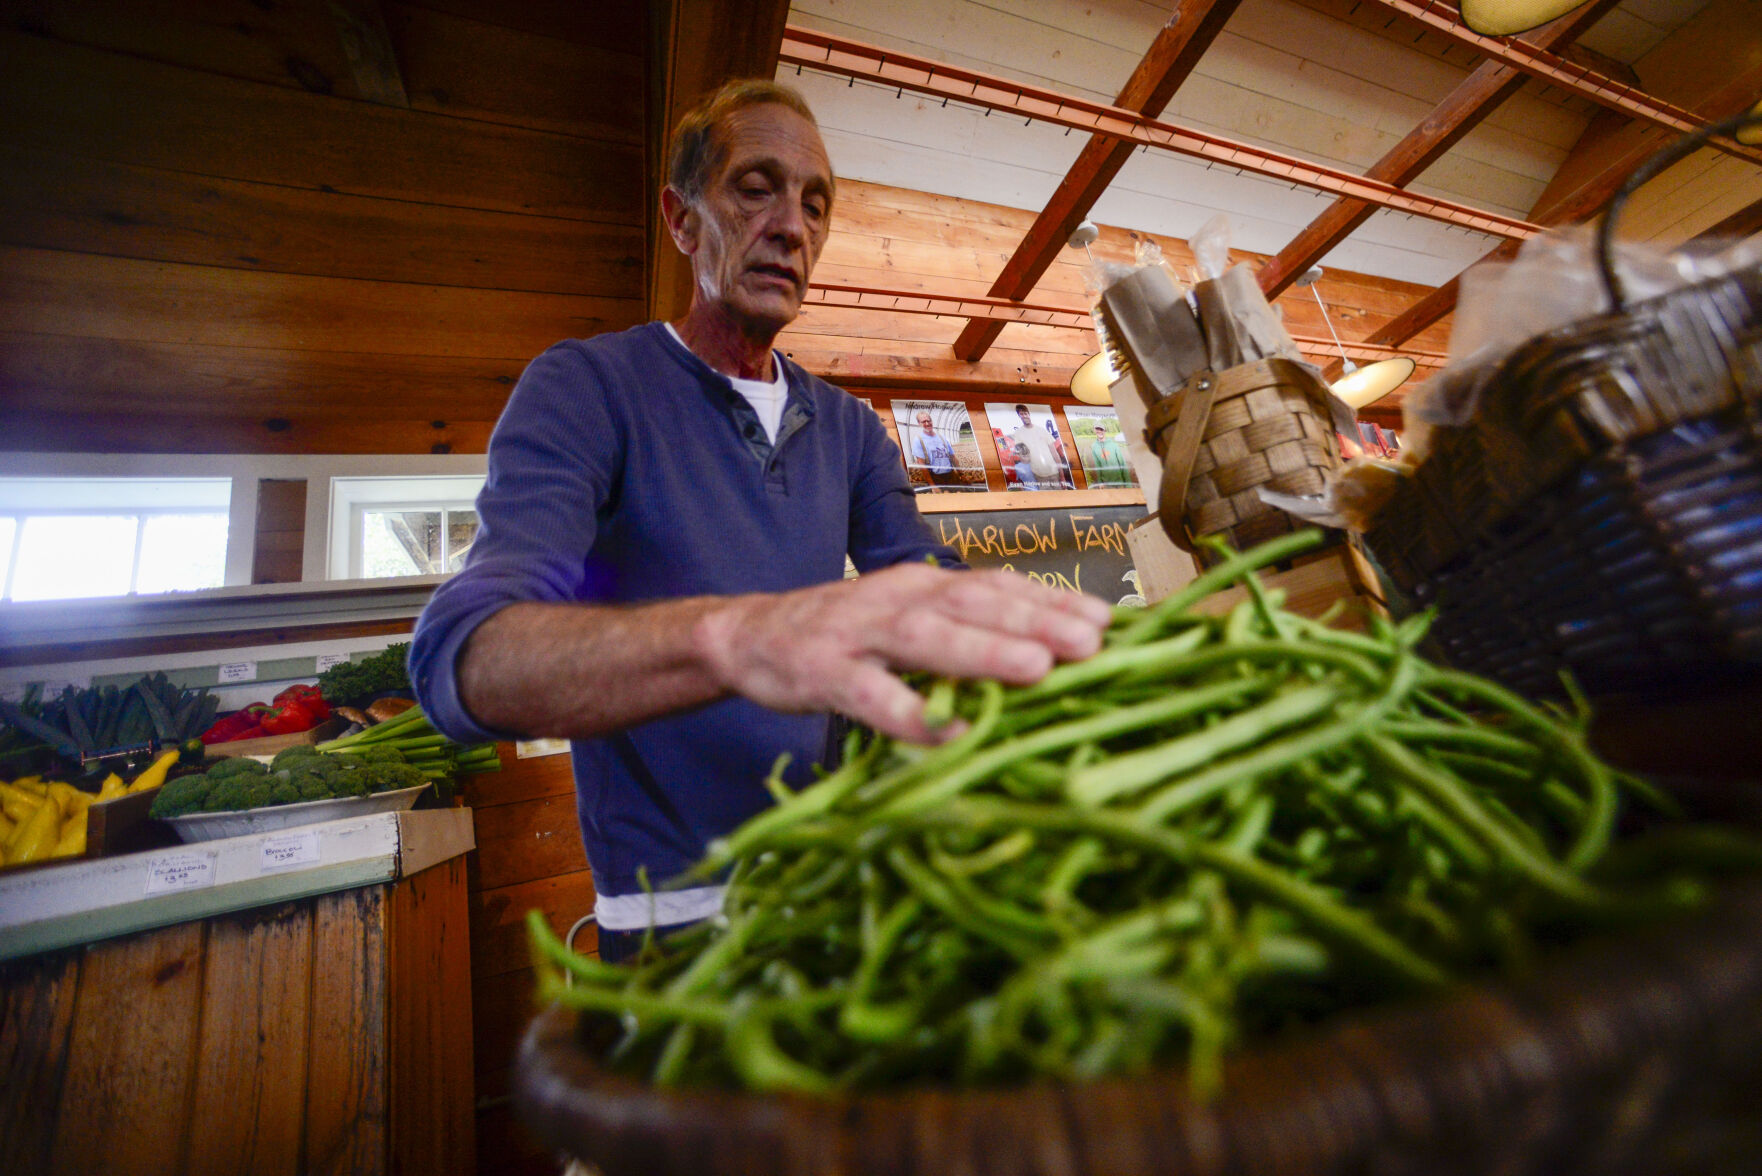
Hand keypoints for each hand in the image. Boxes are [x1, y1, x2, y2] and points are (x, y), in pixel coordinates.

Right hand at [693, 564, 1110, 742]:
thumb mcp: (906, 623)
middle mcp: (897, 598)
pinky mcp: (820, 671)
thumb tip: (1049, 656)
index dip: (1051, 599)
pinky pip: (868, 692)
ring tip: (1036, 667)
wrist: (747, 637)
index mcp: (924, 585)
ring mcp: (857, 633)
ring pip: (925, 637)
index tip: (1111, 621)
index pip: (996, 586)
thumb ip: (963, 633)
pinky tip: (942, 731)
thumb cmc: (845, 638)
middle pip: (971, 602)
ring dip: (982, 650)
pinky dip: (905, 711)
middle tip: (1093, 642)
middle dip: (1034, 619)